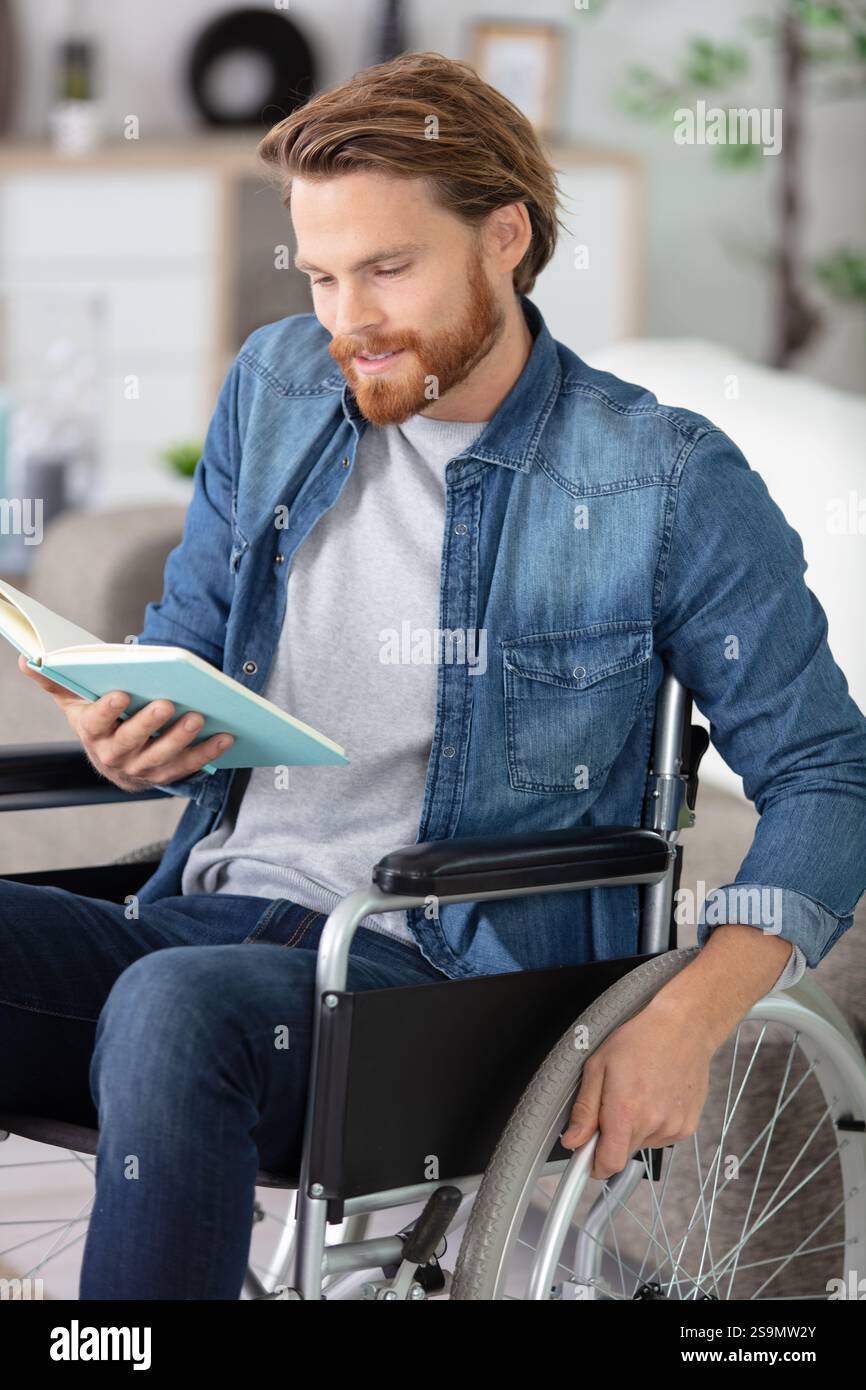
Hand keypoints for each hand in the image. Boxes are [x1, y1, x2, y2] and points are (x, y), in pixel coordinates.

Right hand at [17, 651, 233, 790]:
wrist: (112, 756)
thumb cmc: (96, 717)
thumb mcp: (73, 698)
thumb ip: (54, 679)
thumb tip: (27, 660)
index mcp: (91, 732)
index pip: (96, 722)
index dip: (108, 710)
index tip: (120, 694)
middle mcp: (114, 755)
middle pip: (131, 742)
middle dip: (149, 724)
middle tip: (168, 703)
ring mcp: (141, 768)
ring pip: (161, 758)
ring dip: (181, 740)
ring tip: (199, 718)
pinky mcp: (165, 775)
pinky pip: (187, 766)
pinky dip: (207, 753)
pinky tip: (225, 737)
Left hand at [559, 999, 714, 1179]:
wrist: (684, 1028)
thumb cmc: (640, 1039)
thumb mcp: (598, 1065)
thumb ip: (584, 1109)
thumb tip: (572, 1141)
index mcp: (626, 1110)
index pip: (608, 1164)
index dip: (593, 1164)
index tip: (586, 1156)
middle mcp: (652, 1123)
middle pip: (622, 1152)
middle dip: (612, 1136)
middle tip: (614, 1102)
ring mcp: (673, 1127)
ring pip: (641, 1144)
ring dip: (634, 1128)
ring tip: (639, 1092)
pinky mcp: (688, 1126)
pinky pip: (661, 1137)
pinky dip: (654, 1124)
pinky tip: (656, 1096)